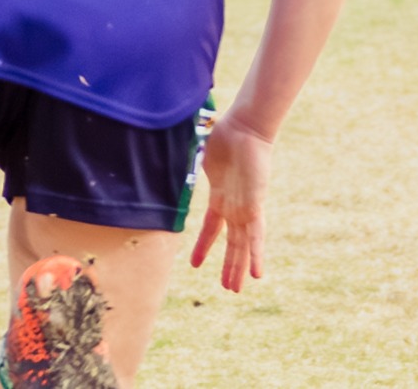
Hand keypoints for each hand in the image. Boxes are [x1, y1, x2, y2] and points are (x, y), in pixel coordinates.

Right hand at [189, 111, 273, 291]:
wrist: (245, 127)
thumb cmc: (224, 134)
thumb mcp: (200, 155)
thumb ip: (187, 163)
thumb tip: (161, 153)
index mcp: (220, 197)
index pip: (211, 229)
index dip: (204, 247)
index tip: (196, 265)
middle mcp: (234, 207)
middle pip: (232, 243)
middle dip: (229, 265)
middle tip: (229, 287)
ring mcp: (245, 207)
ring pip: (242, 245)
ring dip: (238, 267)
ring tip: (235, 289)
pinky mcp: (254, 205)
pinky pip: (255, 236)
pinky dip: (256, 254)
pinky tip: (256, 275)